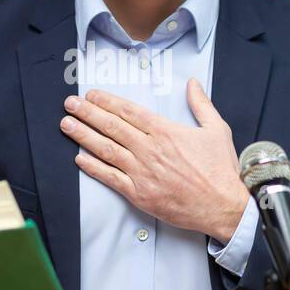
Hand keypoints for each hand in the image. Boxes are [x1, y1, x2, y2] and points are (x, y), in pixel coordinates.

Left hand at [59, 78, 250, 243]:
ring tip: (67, 125)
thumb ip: (201, 104)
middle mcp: (150, 149)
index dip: (106, 101)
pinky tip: (79, 159)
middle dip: (87, 113)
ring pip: (106, 149)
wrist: (223, 206)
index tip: (92, 95)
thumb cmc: (220, 170)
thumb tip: (193, 84)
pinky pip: (110, 178)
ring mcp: (142, 172)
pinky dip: (93, 168)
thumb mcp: (216, 129)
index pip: (128, 111)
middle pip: (111, 126)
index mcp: (166, 131)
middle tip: (70, 104)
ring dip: (83, 136)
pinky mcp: (139, 194)